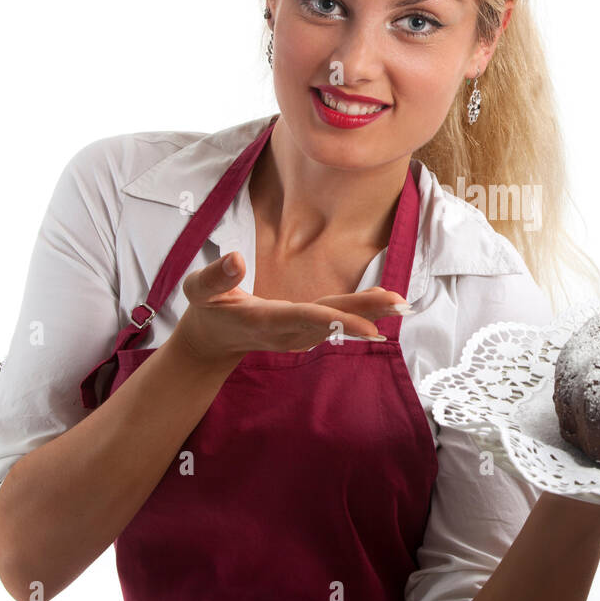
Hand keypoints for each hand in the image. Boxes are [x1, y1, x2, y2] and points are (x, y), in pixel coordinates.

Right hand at [172, 250, 407, 364]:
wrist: (212, 341)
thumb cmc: (207, 311)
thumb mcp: (198, 291)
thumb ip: (215, 277)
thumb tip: (236, 259)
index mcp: (265, 320)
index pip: (306, 318)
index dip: (338, 321)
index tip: (369, 327)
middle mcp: (288, 332)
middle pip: (332, 320)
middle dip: (367, 312)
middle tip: (401, 304)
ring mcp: (298, 335)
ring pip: (338, 321)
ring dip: (371, 312)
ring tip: (401, 303)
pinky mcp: (305, 332)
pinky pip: (336, 321)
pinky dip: (360, 313)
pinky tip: (385, 309)